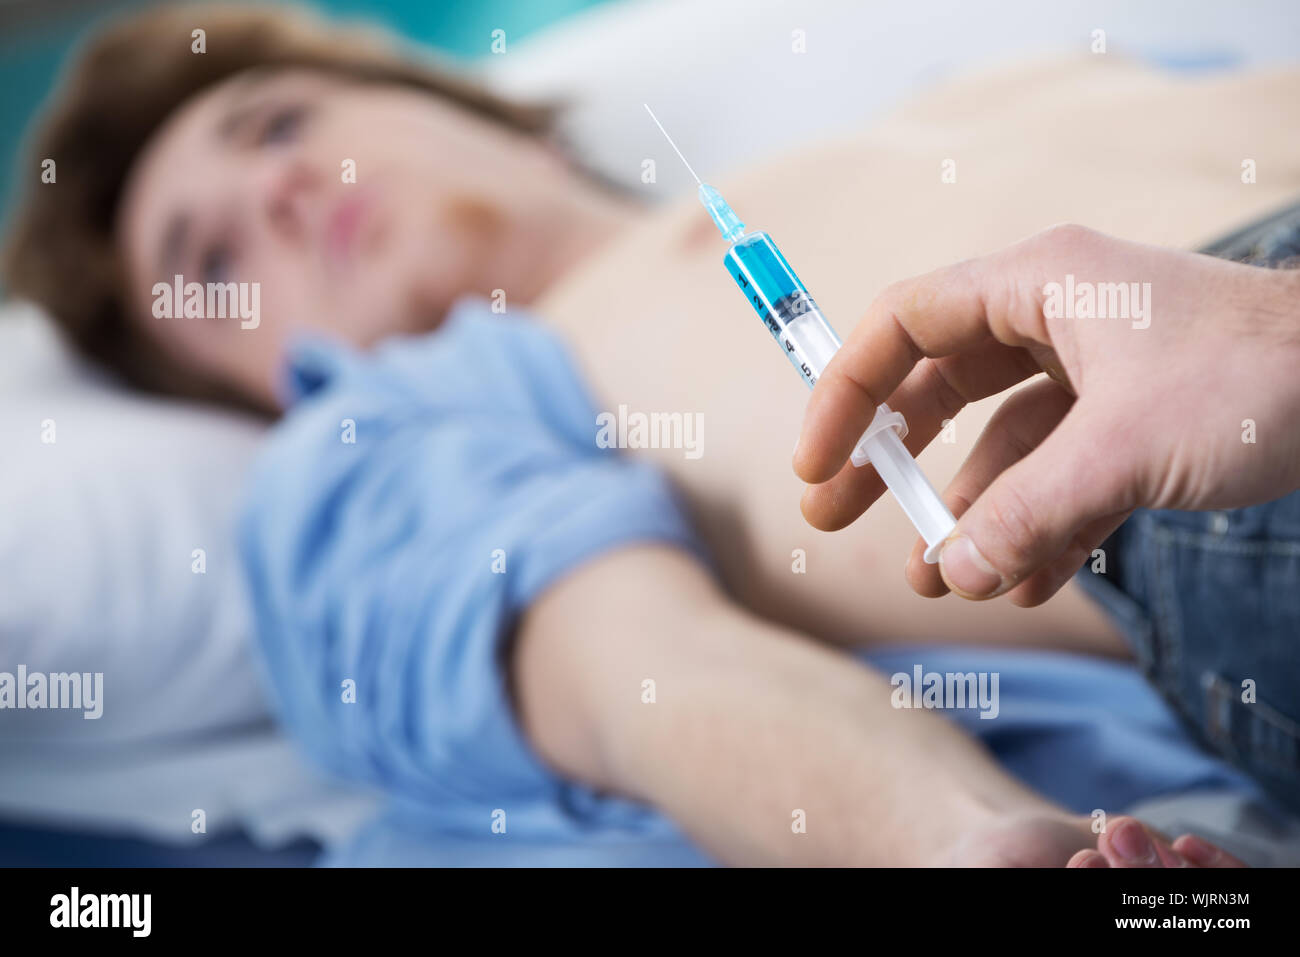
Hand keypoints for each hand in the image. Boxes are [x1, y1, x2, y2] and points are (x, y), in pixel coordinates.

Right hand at [794, 225, 1299, 604]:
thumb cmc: (1261, 379)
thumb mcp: (1126, 448)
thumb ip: (1027, 512)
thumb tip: (953, 574)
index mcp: (1037, 285)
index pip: (903, 324)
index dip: (846, 392)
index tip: (815, 462)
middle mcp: (1053, 320)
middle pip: (936, 388)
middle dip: (890, 461)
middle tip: (836, 517)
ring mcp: (1093, 373)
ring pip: (999, 444)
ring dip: (968, 514)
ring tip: (940, 581)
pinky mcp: (1129, 420)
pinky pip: (1058, 474)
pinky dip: (1037, 526)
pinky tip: (1027, 582)